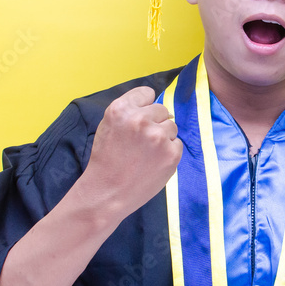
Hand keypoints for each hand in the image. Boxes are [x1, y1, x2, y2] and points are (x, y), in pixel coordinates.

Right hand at [82, 86, 182, 220]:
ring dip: (163, 137)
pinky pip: (177, 144)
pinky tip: (153, 162)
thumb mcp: (108, 125)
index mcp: (121, 109)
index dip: (143, 107)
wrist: (108, 192)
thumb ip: (130, 111)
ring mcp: (158, 137)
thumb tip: (158, 105)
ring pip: (172, 126)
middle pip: (162, 110)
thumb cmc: (106, 159)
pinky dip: (169, 153)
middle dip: (154, 123)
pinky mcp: (171, 154)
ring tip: (146, 153)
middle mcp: (140, 119)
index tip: (139, 120)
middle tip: (140, 142)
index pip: (147, 93)